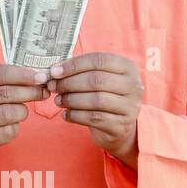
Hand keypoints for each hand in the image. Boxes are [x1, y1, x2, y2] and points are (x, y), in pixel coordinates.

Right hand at [0, 63, 50, 165]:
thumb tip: (39, 77)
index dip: (22, 75)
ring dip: (22, 111)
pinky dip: (15, 127)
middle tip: (43, 92)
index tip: (41, 77)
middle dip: (30, 92)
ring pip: (9, 113)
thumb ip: (5, 79)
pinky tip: (11, 125)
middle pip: (5, 93)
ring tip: (21, 111)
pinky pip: (7, 132)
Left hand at [46, 51, 143, 167]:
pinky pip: (95, 118)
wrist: (118, 127)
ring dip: (71, 100)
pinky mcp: (122, 125)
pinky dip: (76, 116)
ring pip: (96, 100)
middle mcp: (134, 86)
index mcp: (127, 67)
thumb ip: (79, 71)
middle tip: (53, 87)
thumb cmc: (103, 96)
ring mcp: (130, 107)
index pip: (99, 60)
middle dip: (69, 83)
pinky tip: (66, 115)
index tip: (54, 71)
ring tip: (58, 101)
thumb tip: (53, 71)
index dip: (74, 65)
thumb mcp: (97, 79)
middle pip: (97, 80)